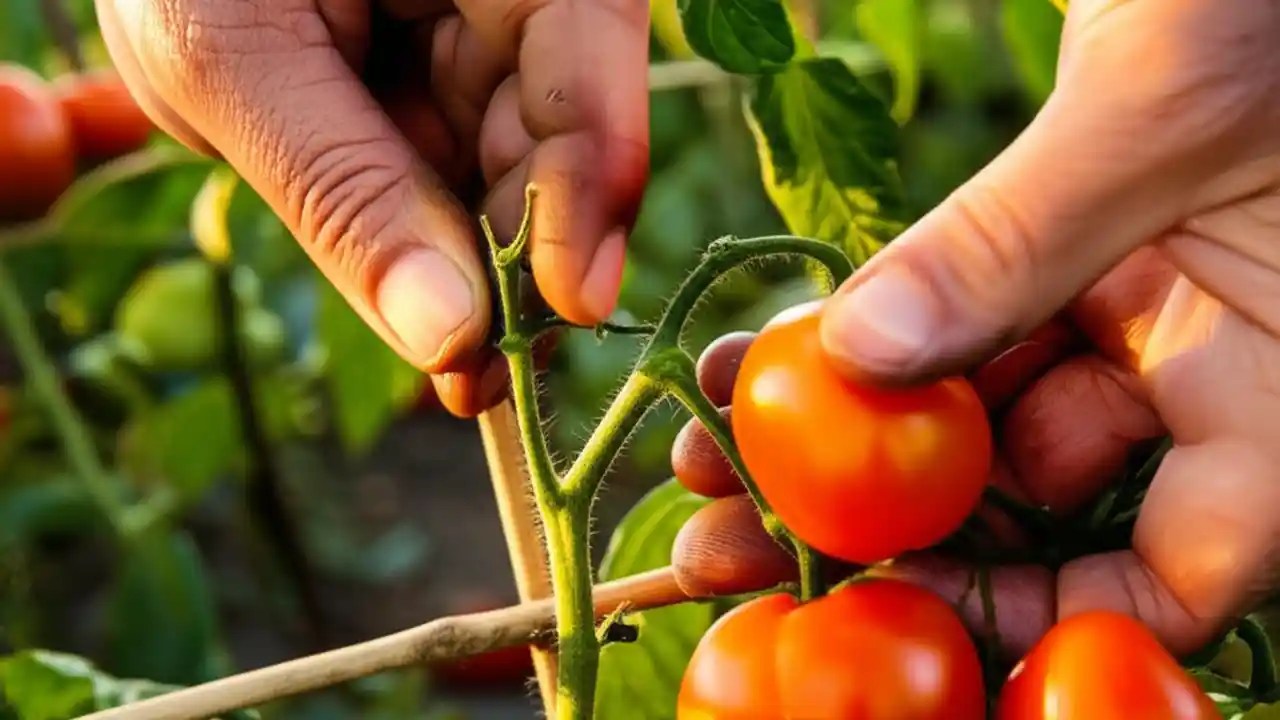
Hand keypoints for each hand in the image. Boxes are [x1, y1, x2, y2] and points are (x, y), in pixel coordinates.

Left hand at [95, 0, 648, 415]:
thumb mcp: (223, 54)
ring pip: (508, 165)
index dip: (592, 179)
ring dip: (472, 258)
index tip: (570, 302)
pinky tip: (415, 294)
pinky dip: (429, 235)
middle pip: (561, 122)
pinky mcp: (438, 79)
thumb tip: (451, 334)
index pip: (588, 41)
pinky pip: (457, 171)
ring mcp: (473, 32)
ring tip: (445, 353)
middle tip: (480, 370)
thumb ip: (340, 188)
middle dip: (523, 251)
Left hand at [673, 0, 1279, 658]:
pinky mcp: (1068, 254)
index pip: (1174, 576)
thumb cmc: (1268, 3)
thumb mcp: (1160, 115)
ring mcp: (1132, 311)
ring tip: (712, 454)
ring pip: (971, 414)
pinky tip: (758, 357)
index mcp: (1275, 386)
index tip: (882, 594)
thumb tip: (861, 357)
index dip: (1032, 609)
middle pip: (1035, 501)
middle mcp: (1204, 369)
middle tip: (737, 545)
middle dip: (880, 526)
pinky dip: (863, 341)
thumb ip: (1016, 241)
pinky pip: (951, 320)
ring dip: (842, 435)